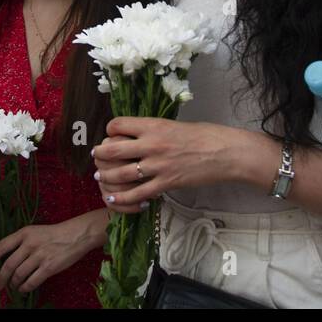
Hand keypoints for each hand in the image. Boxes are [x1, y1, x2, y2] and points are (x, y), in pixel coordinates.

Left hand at [0, 218, 100, 294]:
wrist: (75, 235)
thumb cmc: (54, 234)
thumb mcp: (34, 231)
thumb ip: (20, 241)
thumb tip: (5, 257)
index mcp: (24, 233)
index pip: (1, 246)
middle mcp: (30, 244)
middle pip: (8, 265)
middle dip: (0, 277)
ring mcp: (40, 256)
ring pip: (19, 275)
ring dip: (13, 283)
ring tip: (12, 286)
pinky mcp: (49, 267)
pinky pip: (32, 281)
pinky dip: (25, 287)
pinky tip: (23, 288)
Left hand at [92, 118, 237, 212]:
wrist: (224, 152)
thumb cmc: (205, 135)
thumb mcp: (175, 124)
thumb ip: (154, 129)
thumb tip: (139, 134)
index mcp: (154, 125)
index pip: (118, 124)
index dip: (110, 130)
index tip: (110, 135)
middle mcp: (151, 144)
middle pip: (113, 149)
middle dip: (100, 154)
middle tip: (96, 156)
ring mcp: (157, 165)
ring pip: (120, 173)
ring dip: (106, 176)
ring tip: (100, 177)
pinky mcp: (165, 183)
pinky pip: (137, 193)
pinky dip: (122, 197)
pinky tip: (113, 197)